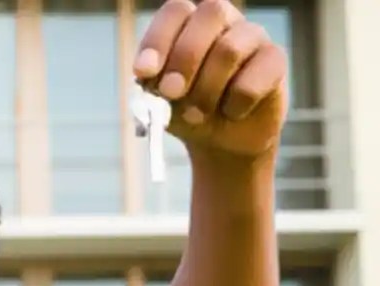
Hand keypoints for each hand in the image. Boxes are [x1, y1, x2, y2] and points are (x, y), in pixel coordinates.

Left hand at [134, 0, 287, 159]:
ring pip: (230, 49)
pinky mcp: (275, 60)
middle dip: (184, 59)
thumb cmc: (186, 110)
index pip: (176, 11)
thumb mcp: (161, 101)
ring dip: (206, 89)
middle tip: (170, 92)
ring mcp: (253, 36)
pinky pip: (252, 80)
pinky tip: (231, 112)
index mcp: (188, 22)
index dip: (158, 39)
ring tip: (196, 114)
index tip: (143, 72)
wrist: (222, 140)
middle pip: (209, 16)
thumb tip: (150, 79)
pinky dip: (235, 104)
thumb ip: (154, 87)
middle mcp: (222, 21)